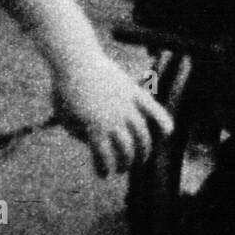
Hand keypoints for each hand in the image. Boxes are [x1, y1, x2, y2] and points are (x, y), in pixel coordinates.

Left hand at [52, 55, 173, 177]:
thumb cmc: (66, 90)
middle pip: (127, 149)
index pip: (104, 159)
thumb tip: (93, 143)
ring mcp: (126, 104)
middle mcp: (114, 118)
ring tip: (140, 158)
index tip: (103, 175)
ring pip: (142, 133)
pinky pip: (152, 107)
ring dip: (143, 150)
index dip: (104, 170)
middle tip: (122, 168)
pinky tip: (168, 132)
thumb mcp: (66, 119)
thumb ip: (80, 134)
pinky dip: (163, 120)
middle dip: (125, 163)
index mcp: (94, 128)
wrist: (75, 59)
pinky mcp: (133, 91)